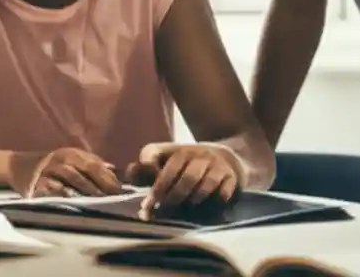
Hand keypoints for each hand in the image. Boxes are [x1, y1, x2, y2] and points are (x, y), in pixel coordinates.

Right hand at [8, 148, 124, 197]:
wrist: (17, 166)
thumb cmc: (49, 165)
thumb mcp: (69, 158)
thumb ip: (90, 162)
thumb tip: (113, 169)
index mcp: (72, 154)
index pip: (96, 164)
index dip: (110, 177)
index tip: (122, 190)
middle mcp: (63, 159)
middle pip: (87, 169)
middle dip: (103, 183)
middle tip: (114, 197)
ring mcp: (51, 169)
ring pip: (73, 177)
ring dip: (88, 189)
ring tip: (100, 200)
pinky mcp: (39, 182)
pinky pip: (55, 188)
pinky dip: (66, 193)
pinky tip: (76, 200)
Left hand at [125, 142, 242, 213]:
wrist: (225, 157)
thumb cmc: (186, 163)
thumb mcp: (165, 159)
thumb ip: (145, 167)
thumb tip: (128, 175)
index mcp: (177, 150)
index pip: (162, 162)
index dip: (154, 182)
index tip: (148, 201)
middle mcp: (196, 154)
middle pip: (182, 176)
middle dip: (170, 196)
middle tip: (162, 210)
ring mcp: (215, 164)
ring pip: (203, 184)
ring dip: (192, 199)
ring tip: (185, 208)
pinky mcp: (231, 177)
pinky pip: (223, 192)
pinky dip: (214, 202)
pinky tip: (208, 207)